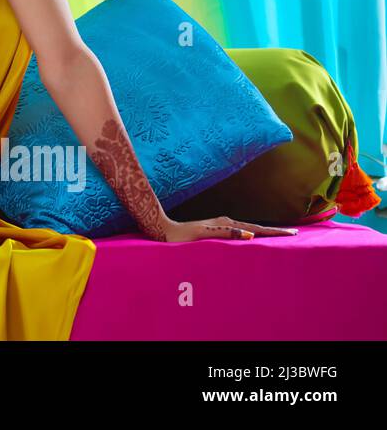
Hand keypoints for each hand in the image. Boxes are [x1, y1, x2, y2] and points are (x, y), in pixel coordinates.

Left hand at [156, 215, 299, 241]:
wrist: (164, 231)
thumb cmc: (182, 237)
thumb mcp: (203, 235)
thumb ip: (225, 234)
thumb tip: (249, 235)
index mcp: (227, 224)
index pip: (257, 229)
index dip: (275, 232)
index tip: (293, 233)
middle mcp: (226, 222)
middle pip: (256, 227)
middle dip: (274, 230)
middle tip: (294, 233)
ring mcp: (221, 225)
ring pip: (249, 228)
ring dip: (264, 232)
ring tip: (279, 234)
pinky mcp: (216, 229)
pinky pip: (239, 232)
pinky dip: (251, 234)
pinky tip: (253, 237)